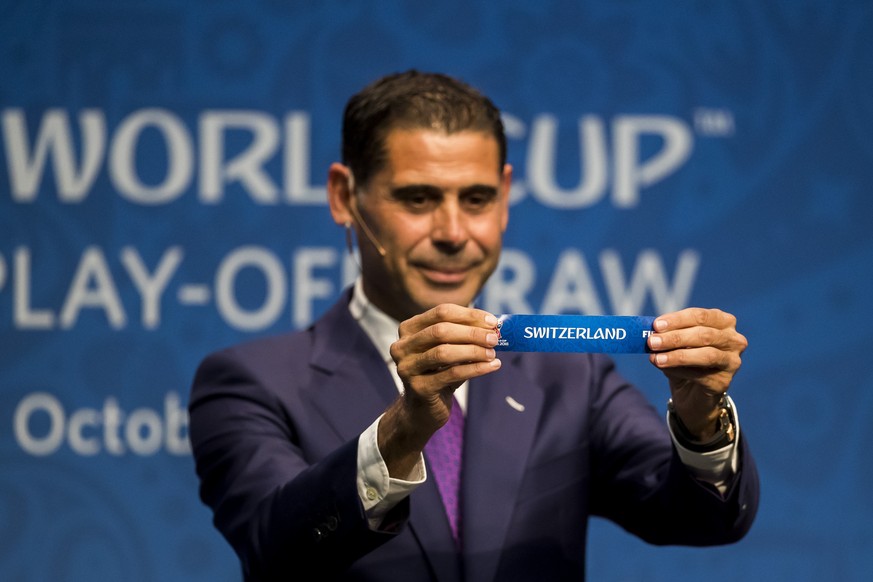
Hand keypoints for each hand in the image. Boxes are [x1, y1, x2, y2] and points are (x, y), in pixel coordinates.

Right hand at [378, 304, 500, 475]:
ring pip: (444, 352)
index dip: (469, 315)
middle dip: (472, 333)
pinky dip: (475, 368)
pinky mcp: (418, 388)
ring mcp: (407, 368)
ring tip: (492, 353)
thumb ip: (464, 336)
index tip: (492, 321)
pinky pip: (452, 374)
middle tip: (494, 338)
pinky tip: (492, 367)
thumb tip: (493, 326)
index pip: (441, 312)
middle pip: (441, 331)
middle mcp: (402, 346)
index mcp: (408, 329)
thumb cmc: (438, 374)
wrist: (421, 410)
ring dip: (474, 350)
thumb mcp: (448, 350)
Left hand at [647, 308, 746, 439]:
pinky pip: (700, 375)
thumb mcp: (675, 343)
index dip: (678, 320)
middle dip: (676, 337)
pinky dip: (679, 370)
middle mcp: (734, 340)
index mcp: (723, 322)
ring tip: (656, 358)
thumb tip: (652, 335)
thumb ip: (667, 336)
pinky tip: (664, 369)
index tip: (656, 325)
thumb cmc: (684, 360)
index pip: (701, 316)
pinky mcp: (724, 382)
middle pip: (705, 335)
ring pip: (706, 355)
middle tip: (652, 341)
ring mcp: (732, 362)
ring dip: (678, 355)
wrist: (691, 392)